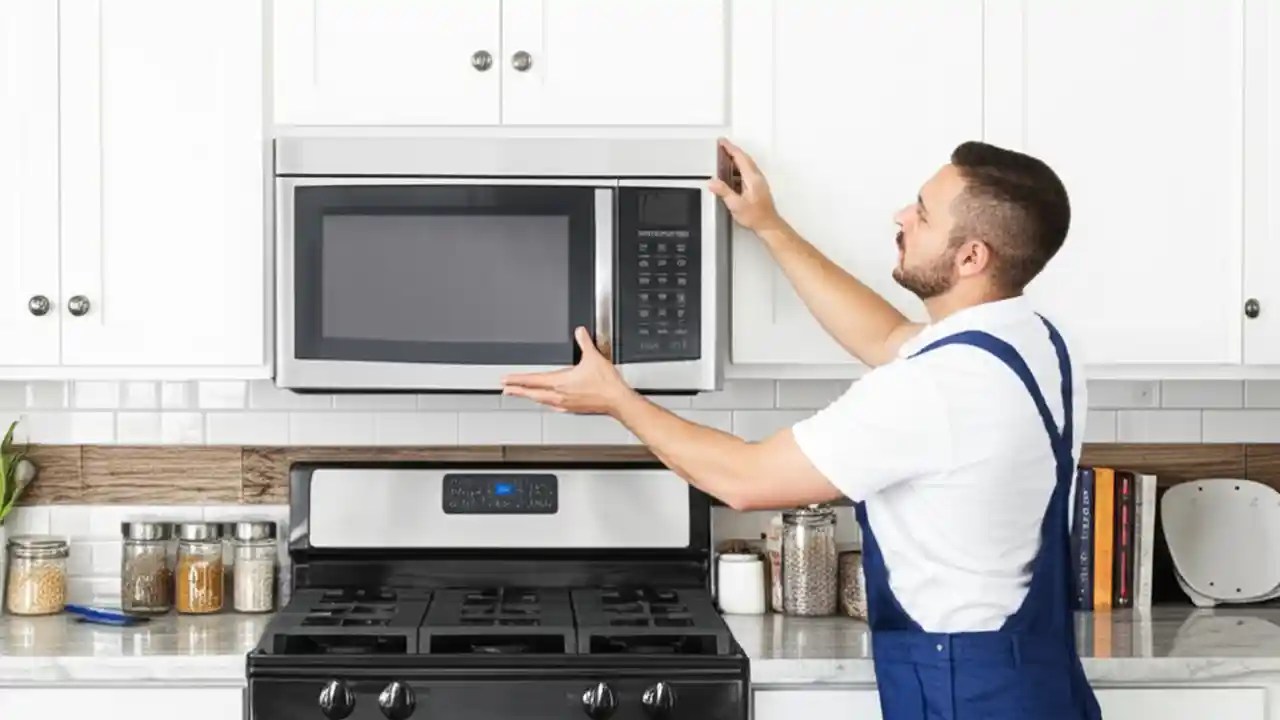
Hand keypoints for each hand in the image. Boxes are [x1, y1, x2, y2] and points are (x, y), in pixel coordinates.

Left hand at [501, 327, 635, 415]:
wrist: (616, 400)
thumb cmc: (606, 384)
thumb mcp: (593, 357)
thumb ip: (584, 342)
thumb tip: (579, 332)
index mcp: (560, 382)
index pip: (532, 381)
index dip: (517, 380)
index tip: (506, 380)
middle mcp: (559, 395)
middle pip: (532, 393)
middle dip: (518, 391)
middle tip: (506, 390)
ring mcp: (565, 403)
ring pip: (541, 400)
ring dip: (530, 397)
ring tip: (523, 395)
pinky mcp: (572, 408)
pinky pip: (553, 405)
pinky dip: (545, 402)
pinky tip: (547, 402)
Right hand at [709, 138, 785, 233]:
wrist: (767, 224)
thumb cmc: (756, 216)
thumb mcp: (736, 205)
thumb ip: (724, 192)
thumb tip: (713, 183)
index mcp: (752, 178)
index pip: (740, 157)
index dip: (730, 148)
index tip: (722, 142)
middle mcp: (757, 177)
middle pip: (744, 158)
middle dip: (732, 150)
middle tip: (722, 146)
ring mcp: (758, 181)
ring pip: (746, 164)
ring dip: (735, 159)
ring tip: (724, 157)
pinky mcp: (758, 187)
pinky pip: (747, 172)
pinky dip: (738, 168)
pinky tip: (732, 173)